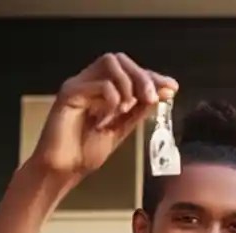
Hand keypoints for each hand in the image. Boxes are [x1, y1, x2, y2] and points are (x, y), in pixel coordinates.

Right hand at [29, 53, 177, 179]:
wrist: (63, 170)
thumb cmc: (86, 151)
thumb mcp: (122, 128)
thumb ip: (138, 110)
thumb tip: (162, 92)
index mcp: (101, 88)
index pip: (129, 69)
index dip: (152, 76)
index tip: (172, 88)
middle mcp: (89, 81)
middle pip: (119, 59)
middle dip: (142, 77)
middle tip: (152, 98)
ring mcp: (78, 85)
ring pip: (110, 63)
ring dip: (128, 85)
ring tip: (127, 109)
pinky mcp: (69, 93)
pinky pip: (99, 84)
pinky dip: (112, 99)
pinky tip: (107, 118)